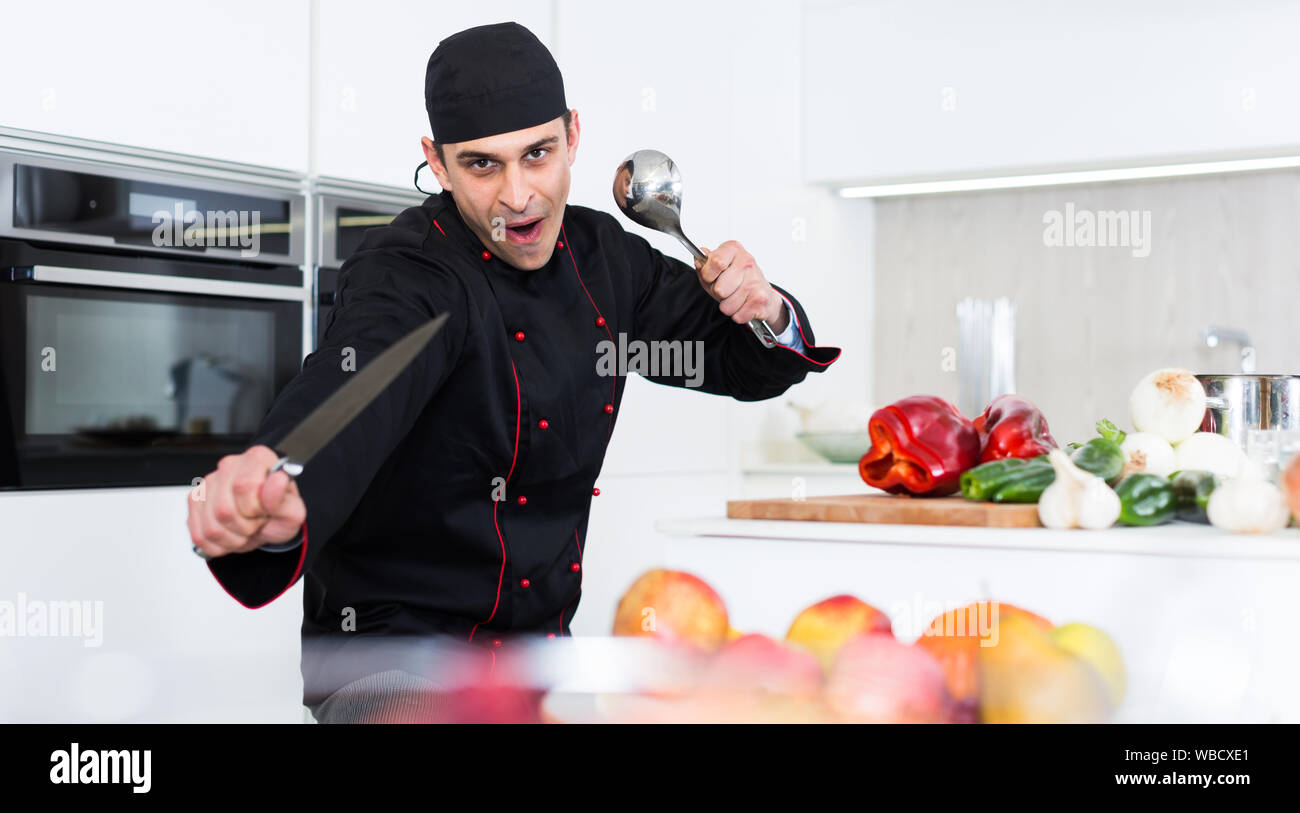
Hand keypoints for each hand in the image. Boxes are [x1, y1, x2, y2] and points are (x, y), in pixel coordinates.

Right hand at [187, 445, 306, 558]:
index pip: (244, 486)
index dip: (255, 509)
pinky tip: (232, 534)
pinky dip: (219, 545)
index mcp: (257, 459)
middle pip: (224, 510)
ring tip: (246, 530)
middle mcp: (229, 466)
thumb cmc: (280, 512)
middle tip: (257, 523)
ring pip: (211, 527)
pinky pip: (200, 536)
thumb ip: (282, 499)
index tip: (265, 512)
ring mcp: (208, 483)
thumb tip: (278, 479)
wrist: (268, 523)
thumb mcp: (291, 511)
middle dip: (245, 528)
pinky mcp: (195, 501)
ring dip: (233, 539)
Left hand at [692, 240, 788, 332]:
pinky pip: (737, 316)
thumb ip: (704, 266)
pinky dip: (738, 315)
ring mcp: (755, 281)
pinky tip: (745, 305)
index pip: (716, 262)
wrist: (763, 295)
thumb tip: (698, 261)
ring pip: (726, 306)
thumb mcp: (716, 270)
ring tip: (736, 298)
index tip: (711, 277)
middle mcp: (747, 262)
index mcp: (734, 249)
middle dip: (718, 294)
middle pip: (719, 289)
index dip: (708, 275)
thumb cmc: (737, 281)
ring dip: (728, 306)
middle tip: (727, 289)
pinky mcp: (761, 299)